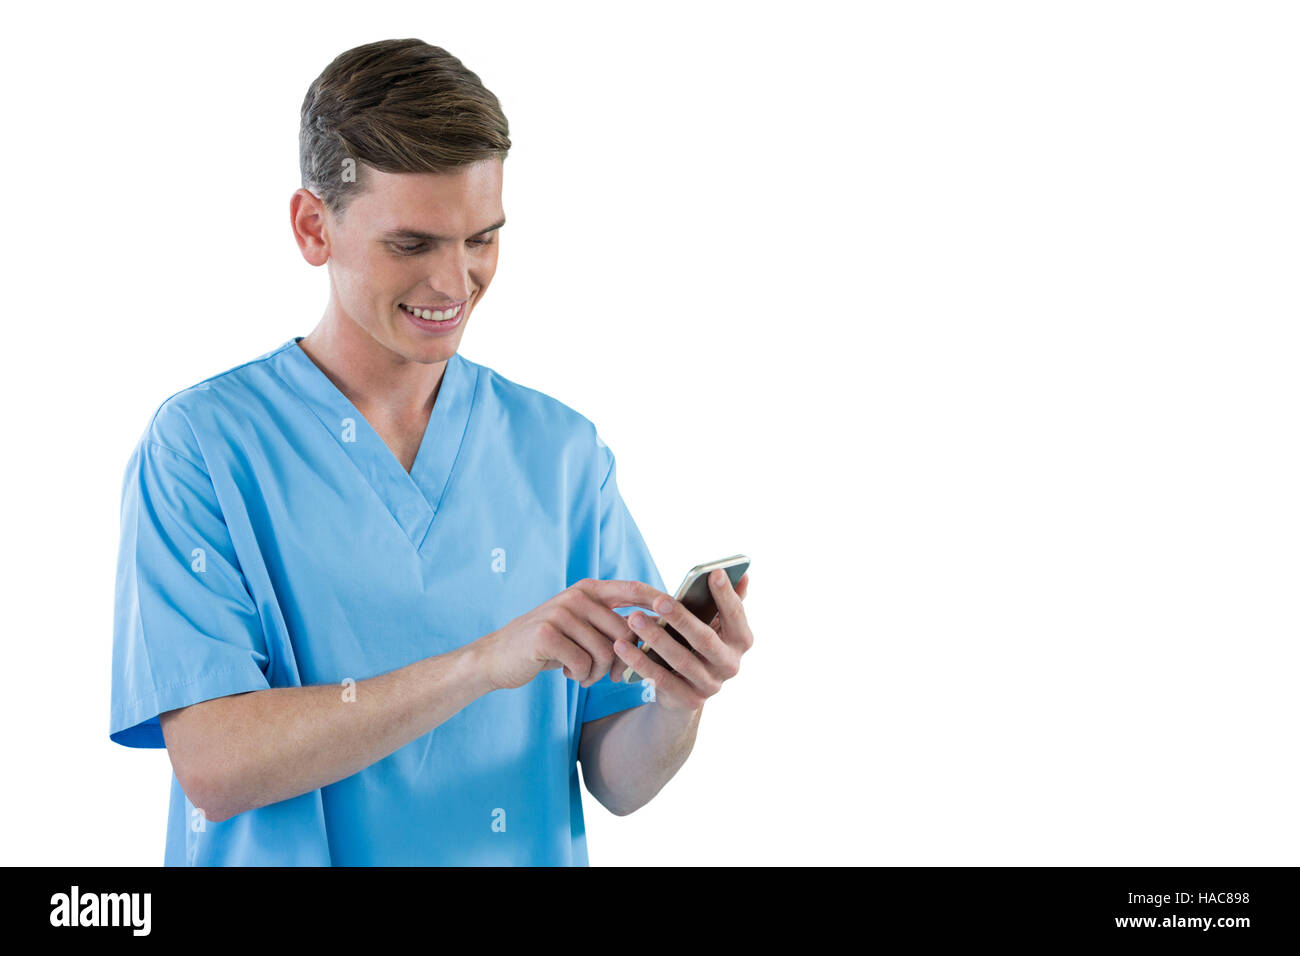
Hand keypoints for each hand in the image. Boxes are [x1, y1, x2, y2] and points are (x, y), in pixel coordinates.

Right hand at [474, 579, 671, 690]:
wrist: (498, 657)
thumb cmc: (548, 645)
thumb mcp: (579, 626)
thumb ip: (609, 623)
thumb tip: (654, 637)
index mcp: (587, 589)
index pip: (633, 589)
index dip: (659, 599)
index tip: (678, 613)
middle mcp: (576, 595)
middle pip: (625, 632)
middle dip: (622, 661)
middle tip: (607, 675)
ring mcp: (560, 612)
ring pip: (606, 652)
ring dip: (598, 673)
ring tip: (583, 674)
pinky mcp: (547, 634)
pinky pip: (584, 664)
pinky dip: (580, 676)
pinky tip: (567, 674)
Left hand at [612, 570, 751, 710]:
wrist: (686, 688)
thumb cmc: (699, 643)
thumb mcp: (714, 625)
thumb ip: (728, 602)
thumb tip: (744, 574)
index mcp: (741, 641)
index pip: (736, 615)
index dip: (726, 595)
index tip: (714, 572)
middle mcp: (730, 665)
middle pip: (705, 640)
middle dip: (681, 619)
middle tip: (658, 600)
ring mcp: (710, 685)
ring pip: (681, 660)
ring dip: (656, 638)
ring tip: (634, 619)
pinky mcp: (688, 700)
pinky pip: (661, 679)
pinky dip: (640, 662)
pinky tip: (622, 645)